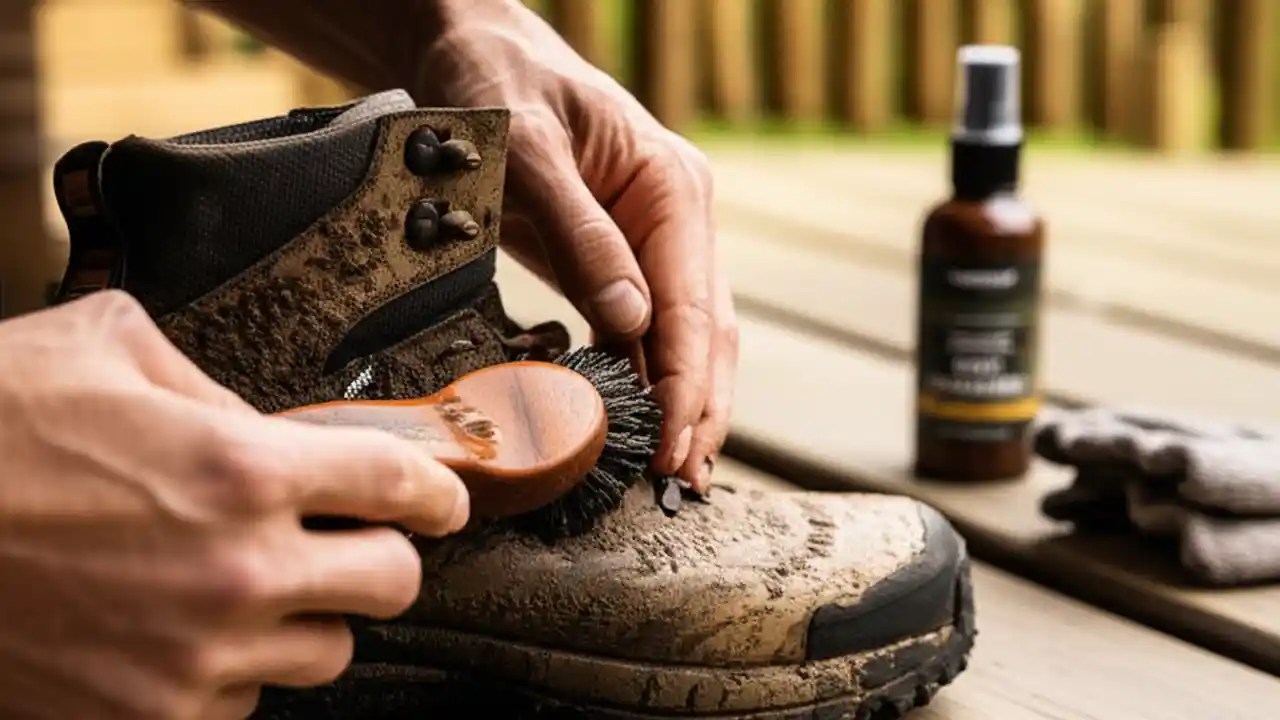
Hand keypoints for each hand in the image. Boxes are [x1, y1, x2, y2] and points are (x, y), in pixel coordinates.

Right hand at [0, 292, 468, 719]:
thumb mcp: (104, 346)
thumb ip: (209, 381)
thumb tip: (259, 419)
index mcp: (242, 468)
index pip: (397, 482)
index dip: (436, 491)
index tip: (444, 500)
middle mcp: (239, 569)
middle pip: (394, 582)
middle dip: (385, 556)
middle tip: (357, 540)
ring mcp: (198, 657)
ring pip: (327, 654)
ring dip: (310, 618)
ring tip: (258, 587)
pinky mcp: (148, 718)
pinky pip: (244, 709)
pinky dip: (234, 674)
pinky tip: (189, 634)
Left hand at [418, 0, 738, 492]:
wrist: (471, 49)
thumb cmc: (497, 81)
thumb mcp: (527, 147)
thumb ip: (580, 232)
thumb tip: (628, 322)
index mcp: (673, 190)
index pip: (696, 306)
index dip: (686, 384)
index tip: (671, 447)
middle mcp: (677, 219)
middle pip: (708, 331)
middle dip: (700, 410)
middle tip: (681, 484)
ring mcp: (654, 240)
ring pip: (686, 337)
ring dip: (683, 405)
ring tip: (674, 473)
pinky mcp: (619, 256)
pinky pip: (646, 328)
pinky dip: (647, 379)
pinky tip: (638, 423)